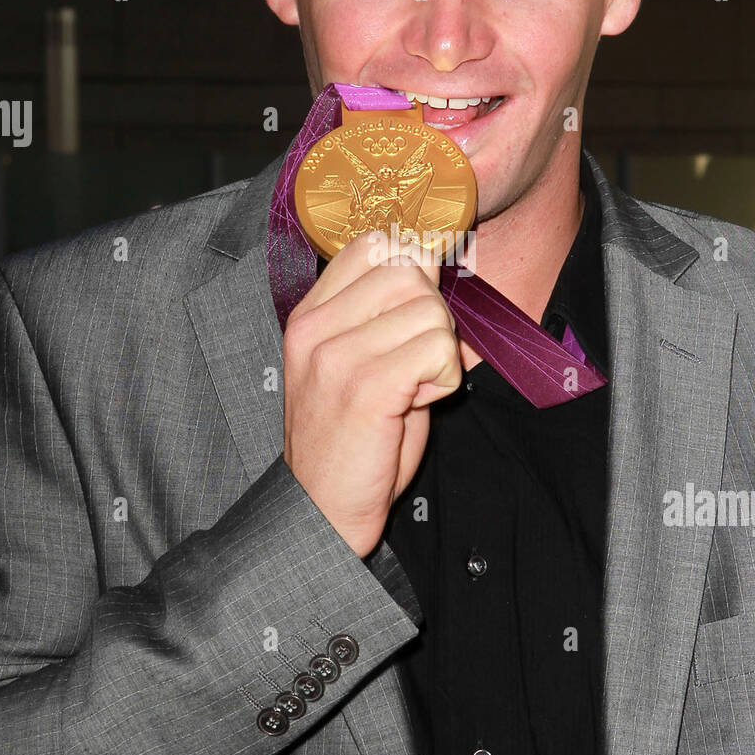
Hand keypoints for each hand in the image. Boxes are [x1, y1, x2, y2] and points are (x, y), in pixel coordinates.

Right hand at [282, 231, 461, 556]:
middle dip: (433, 315)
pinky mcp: (366, 386)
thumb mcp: (355, 361)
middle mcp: (316, 326)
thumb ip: (385, 313)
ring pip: (431, 310)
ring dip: (439, 353)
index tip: (415, 313)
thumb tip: (434, 261)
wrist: (321, 510)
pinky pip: (438, 349)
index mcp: (311, 314)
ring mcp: (336, 355)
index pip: (374, 243)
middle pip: (410, 271)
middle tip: (414, 363)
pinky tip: (415, 404)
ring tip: (410, 389)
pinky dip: (443, 380)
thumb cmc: (350, 439)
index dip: (413, 270)